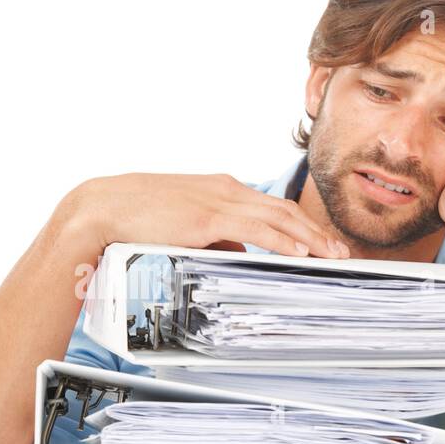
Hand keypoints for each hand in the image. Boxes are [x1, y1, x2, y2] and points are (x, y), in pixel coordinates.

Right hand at [58, 171, 349, 258]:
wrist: (103, 207)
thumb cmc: (136, 217)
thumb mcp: (183, 226)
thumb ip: (213, 238)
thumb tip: (236, 254)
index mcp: (220, 189)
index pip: (271, 206)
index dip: (301, 224)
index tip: (321, 241)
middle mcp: (225, 189)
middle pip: (283, 209)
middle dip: (316, 232)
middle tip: (341, 252)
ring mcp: (218, 200)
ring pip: (278, 218)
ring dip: (309, 237)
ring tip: (332, 255)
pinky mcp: (208, 216)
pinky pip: (256, 229)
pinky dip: (282, 240)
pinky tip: (300, 252)